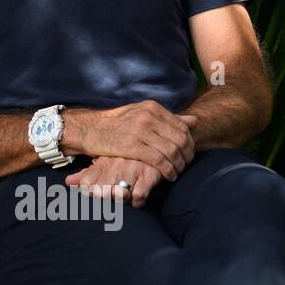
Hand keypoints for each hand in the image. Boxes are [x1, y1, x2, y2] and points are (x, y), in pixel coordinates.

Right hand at [63, 100, 196, 180]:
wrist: (90, 129)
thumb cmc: (116, 124)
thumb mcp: (142, 114)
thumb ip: (168, 118)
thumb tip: (194, 121)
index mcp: (153, 108)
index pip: (182, 126)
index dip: (190, 142)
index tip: (189, 154)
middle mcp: (149, 117)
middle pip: (180, 139)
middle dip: (187, 156)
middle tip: (186, 166)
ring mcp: (141, 131)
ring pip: (172, 150)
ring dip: (179, 165)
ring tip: (177, 173)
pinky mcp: (132, 146)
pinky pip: (159, 160)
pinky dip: (168, 170)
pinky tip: (169, 176)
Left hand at [64, 155, 162, 207]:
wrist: (156, 141)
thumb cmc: (126, 155)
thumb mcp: (105, 160)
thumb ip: (86, 173)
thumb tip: (68, 181)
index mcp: (103, 162)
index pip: (86, 183)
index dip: (87, 192)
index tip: (92, 194)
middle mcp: (116, 166)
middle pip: (101, 192)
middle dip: (103, 198)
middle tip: (109, 197)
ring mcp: (133, 171)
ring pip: (119, 196)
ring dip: (120, 201)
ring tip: (124, 198)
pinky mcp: (150, 176)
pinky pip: (139, 197)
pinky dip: (137, 202)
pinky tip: (138, 198)